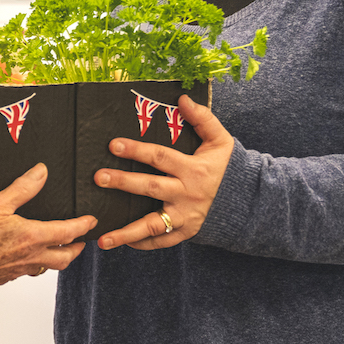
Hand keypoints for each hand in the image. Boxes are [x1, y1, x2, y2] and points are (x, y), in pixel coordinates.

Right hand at [0, 164, 94, 285]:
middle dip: (76, 249)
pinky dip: (33, 265)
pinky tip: (25, 259)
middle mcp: (31, 257)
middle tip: (81, 242)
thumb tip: (41, 173)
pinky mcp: (5, 277)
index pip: (68, 232)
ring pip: (46, 268)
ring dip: (56, 259)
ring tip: (57, 250)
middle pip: (64, 258)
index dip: (83, 226)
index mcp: (33, 236)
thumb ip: (22, 188)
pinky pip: (26, 273)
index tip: (91, 221)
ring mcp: (18, 270)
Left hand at [94, 94, 233, 251]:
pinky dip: (142, 244)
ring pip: (153, 225)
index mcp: (193, 169)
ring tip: (103, 238)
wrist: (245, 199)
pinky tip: (122, 242)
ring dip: (126, 232)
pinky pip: (161, 242)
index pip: (161, 157)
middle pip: (151, 188)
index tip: (113, 145)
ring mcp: (185, 217)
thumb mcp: (220, 140)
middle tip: (99, 178)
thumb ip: (203, 118)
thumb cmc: (226, 166)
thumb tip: (183, 99)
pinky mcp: (186, 232)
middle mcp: (187, 194)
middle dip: (123, 183)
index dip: (137, 150)